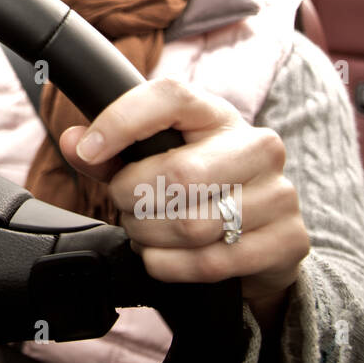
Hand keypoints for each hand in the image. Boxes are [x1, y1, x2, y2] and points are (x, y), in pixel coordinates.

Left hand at [57, 77, 310, 311]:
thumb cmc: (200, 189)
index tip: (91, 150)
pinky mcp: (290, 240)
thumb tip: (74, 142)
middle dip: (133, 199)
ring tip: (143, 231)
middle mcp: (258, 146)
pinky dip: (170, 265)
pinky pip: (211, 261)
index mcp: (217, 115)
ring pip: (192, 224)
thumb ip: (109, 154)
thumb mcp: (154, 162)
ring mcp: (280, 193)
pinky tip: (161, 257)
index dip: (123, 121)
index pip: (170, 97)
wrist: (261, 237)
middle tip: (126, 206)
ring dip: (149, 236)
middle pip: (177, 173)